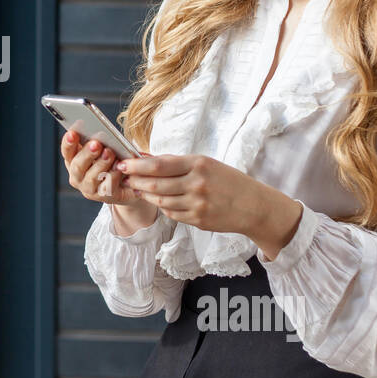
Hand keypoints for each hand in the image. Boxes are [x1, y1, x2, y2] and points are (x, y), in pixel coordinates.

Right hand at [60, 131, 145, 206]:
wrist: (127, 181)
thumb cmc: (112, 159)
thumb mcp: (103, 148)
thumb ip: (98, 142)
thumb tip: (99, 132)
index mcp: (73, 160)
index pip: (67, 152)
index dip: (68, 143)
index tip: (72, 133)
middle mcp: (77, 176)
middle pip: (77, 166)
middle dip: (86, 154)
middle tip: (96, 144)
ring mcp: (89, 188)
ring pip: (91, 177)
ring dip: (101, 164)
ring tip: (109, 153)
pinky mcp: (103, 196)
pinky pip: (107, 186)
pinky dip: (113, 175)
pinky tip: (119, 166)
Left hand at [115, 153, 301, 257]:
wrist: (253, 206)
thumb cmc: (227, 180)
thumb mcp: (205, 164)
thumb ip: (176, 162)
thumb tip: (145, 157)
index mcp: (198, 164)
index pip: (159, 165)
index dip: (136, 165)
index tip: (123, 164)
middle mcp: (197, 184)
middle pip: (155, 184)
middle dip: (136, 180)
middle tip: (125, 177)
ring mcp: (197, 204)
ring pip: (160, 201)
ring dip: (146, 194)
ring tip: (138, 188)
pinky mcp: (197, 220)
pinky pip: (171, 213)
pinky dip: (162, 206)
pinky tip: (159, 200)